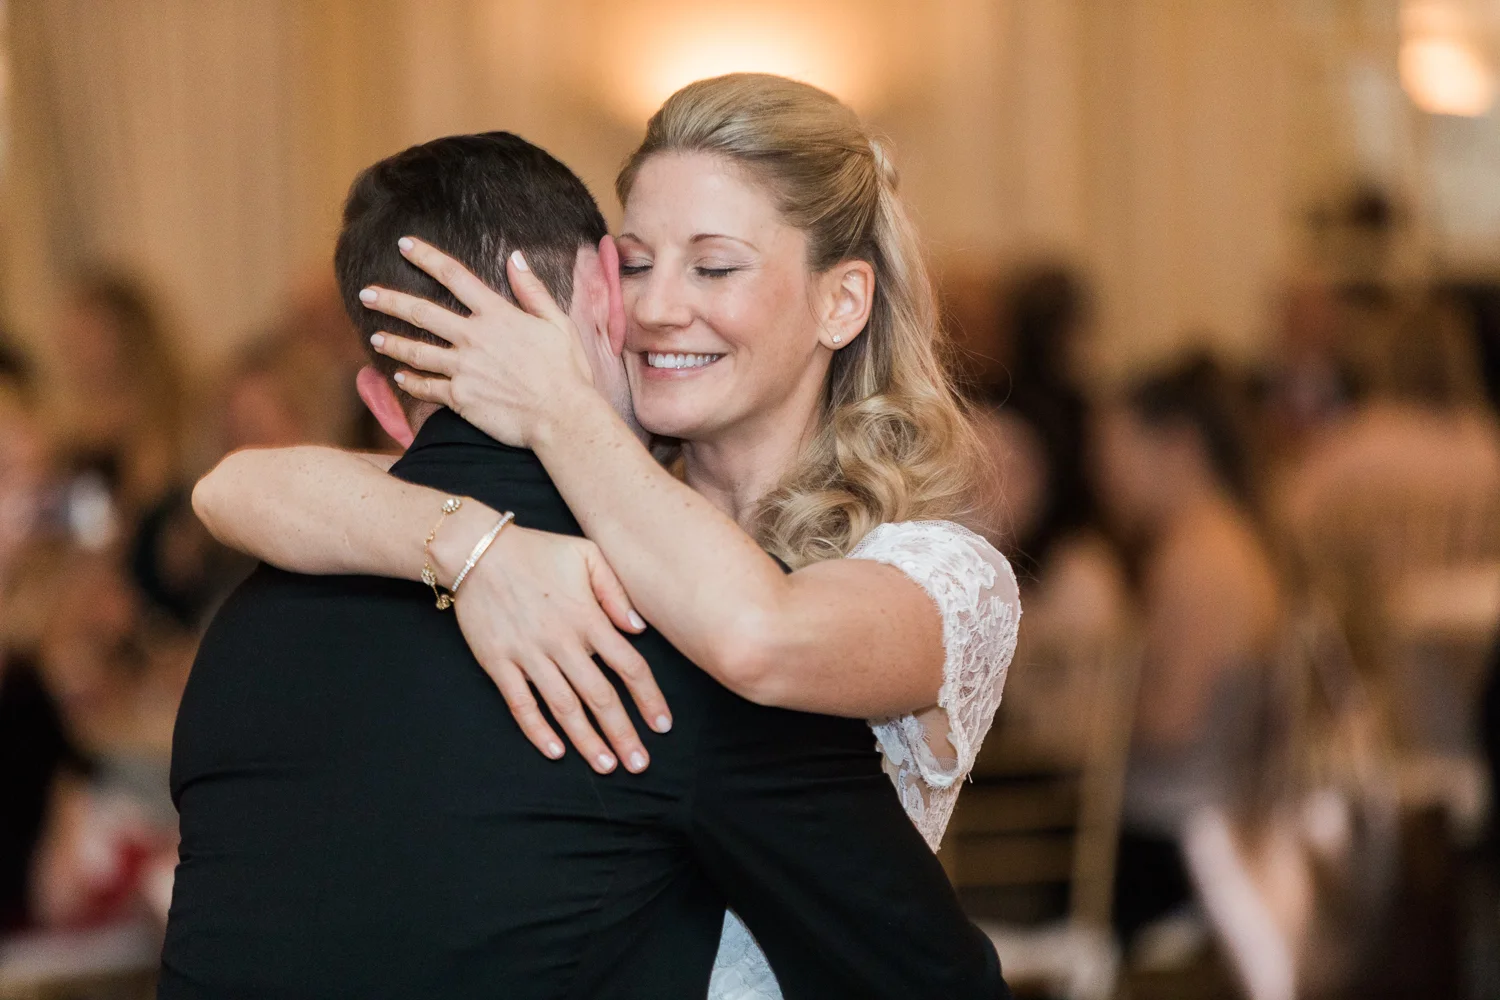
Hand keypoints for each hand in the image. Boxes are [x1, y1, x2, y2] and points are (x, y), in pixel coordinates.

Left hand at [359, 237, 592, 447]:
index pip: (454, 276)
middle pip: (421, 312)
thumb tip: (515, 258)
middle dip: (389, 300)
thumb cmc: (567, 371)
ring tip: (376, 336)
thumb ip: (532, 290)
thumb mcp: (557, 323)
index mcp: (497, 315)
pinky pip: (426, 388)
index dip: (426, 257)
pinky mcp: (460, 398)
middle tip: (366, 294)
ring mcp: (463, 368)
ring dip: (393, 342)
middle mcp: (474, 337)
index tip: (404, 245)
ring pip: (416, 351)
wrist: (562, 416)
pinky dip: (410, 382)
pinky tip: (399, 377)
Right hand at [438, 517, 670, 772]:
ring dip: (586, 740)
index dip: (649, 699)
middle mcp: (561, 641)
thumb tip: (638, 629)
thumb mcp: (588, 554)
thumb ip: (616, 591)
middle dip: (622, 734)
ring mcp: (528, 655)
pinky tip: (555, 752)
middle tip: (639, 764)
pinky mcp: (498, 663)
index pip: (629, 666)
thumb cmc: (539, 551)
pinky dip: (537, 730)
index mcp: (588, 618)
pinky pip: (520, 704)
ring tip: (605, 766)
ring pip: (564, 707)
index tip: (662, 726)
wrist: (478, 551)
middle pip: (600, 696)